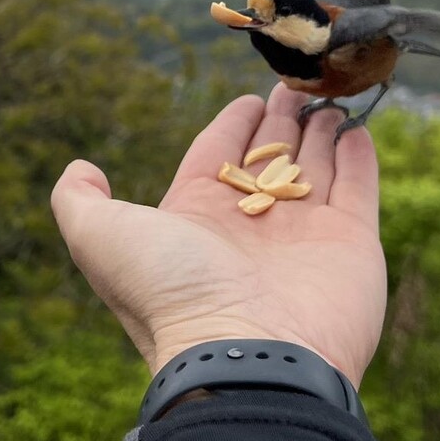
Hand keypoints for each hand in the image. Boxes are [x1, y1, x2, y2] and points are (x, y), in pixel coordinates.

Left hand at [50, 84, 385, 385]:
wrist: (247, 358)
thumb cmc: (172, 294)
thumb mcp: (101, 239)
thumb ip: (79, 201)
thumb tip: (81, 169)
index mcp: (199, 217)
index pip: (219, 155)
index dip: (233, 125)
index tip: (248, 100)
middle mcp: (253, 224)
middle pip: (270, 156)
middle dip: (281, 121)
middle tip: (294, 83)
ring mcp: (305, 234)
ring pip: (316, 166)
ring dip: (322, 131)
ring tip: (328, 97)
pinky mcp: (351, 243)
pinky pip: (358, 188)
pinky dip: (359, 156)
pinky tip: (358, 129)